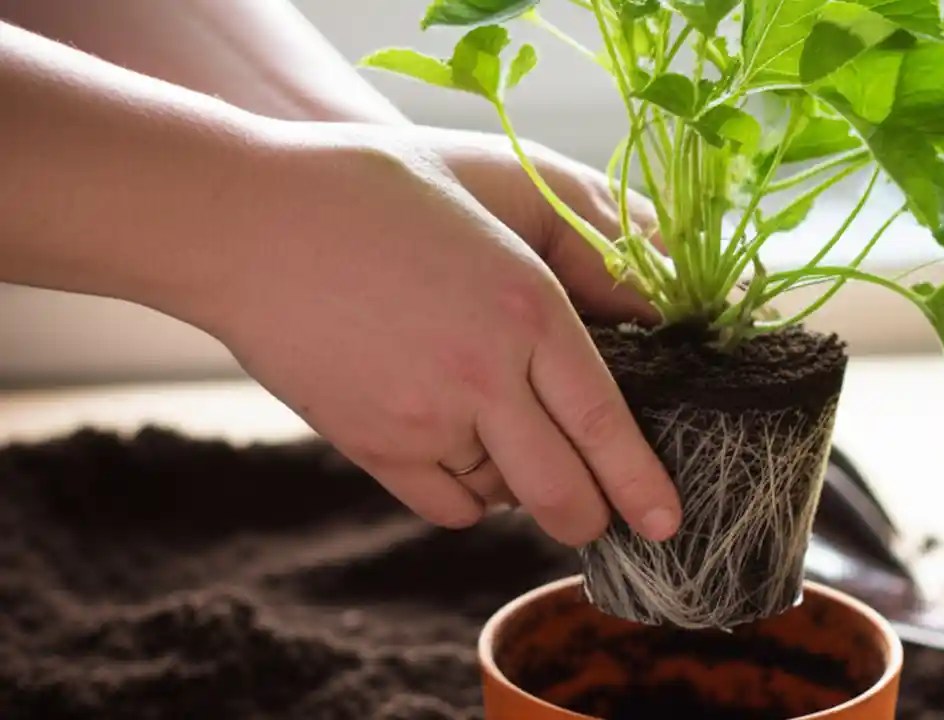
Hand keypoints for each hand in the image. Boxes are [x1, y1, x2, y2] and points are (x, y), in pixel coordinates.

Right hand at [195, 122, 680, 546]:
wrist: (247, 219)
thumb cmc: (374, 191)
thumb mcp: (490, 195)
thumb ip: (571, 254)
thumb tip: (638, 305)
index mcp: (528, 308)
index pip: (606, 424)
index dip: (641, 483)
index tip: (665, 520)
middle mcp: (485, 374)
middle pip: (565, 492)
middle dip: (594, 516)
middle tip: (602, 514)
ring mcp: (424, 417)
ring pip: (505, 498)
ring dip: (522, 486)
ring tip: (506, 437)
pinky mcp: (371, 445)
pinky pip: (446, 506)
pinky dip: (464, 494)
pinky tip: (458, 451)